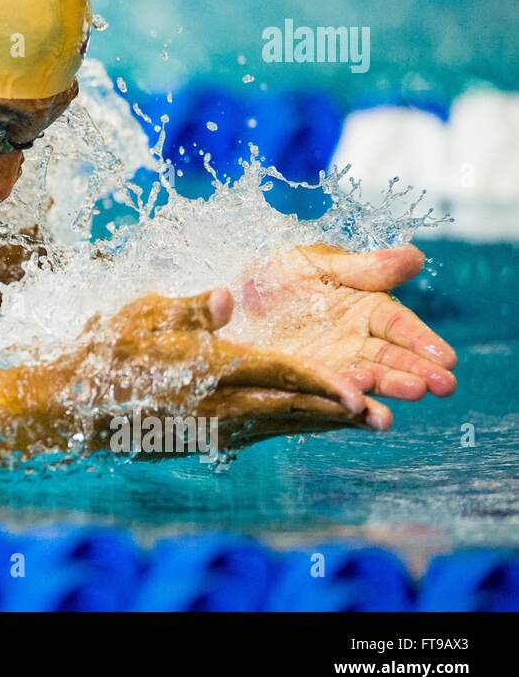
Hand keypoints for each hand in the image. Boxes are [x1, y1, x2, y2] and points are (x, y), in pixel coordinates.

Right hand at [98, 288, 388, 450]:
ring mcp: (205, 427)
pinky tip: (298, 422)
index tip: (359, 392)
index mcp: (206, 368)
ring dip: (316, 424)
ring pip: (273, 426)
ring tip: (356, 422)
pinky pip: (252, 433)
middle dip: (334, 413)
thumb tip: (227, 297)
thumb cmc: (102, 352)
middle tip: (379, 417)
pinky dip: (283, 427)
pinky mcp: (197, 439)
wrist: (66, 406)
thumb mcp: (141, 316)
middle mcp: (214, 404)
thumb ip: (189, 309)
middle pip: (287, 410)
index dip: (321, 385)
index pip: (276, 376)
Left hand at [228, 243, 456, 403]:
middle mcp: (357, 342)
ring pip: (367, 382)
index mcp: (367, 308)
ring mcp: (335, 366)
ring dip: (386, 394)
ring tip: (402, 405)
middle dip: (416, 374)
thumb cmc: (280, 272)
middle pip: (391, 360)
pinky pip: (332, 399)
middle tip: (440, 387)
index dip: (423, 342)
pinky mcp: (309, 384)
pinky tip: (367, 419)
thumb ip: (364, 268)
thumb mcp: (318, 263)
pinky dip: (349, 410)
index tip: (446, 359)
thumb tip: (415, 257)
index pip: (401, 327)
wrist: (231, 295)